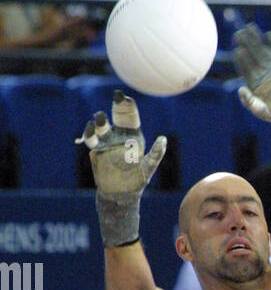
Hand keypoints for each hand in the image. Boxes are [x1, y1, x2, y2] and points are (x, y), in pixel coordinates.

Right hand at [77, 92, 166, 245]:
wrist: (120, 194)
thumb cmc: (137, 180)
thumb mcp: (148, 168)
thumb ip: (155, 154)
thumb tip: (163, 139)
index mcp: (133, 136)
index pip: (130, 117)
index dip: (128, 106)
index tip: (125, 97)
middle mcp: (119, 136)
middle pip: (117, 117)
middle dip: (117, 106)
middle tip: (117, 95)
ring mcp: (106, 142)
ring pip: (101, 126)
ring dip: (100, 121)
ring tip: (100, 118)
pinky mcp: (96, 150)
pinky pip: (91, 139)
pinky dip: (89, 133)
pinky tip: (89, 131)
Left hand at [232, 24, 270, 151]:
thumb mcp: (260, 110)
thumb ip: (249, 102)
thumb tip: (240, 90)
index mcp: (253, 80)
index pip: (244, 66)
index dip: (241, 58)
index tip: (238, 51)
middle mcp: (261, 70)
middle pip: (251, 54)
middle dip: (245, 43)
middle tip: (239, 33)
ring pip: (262, 49)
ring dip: (256, 38)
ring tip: (249, 27)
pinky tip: (268, 35)